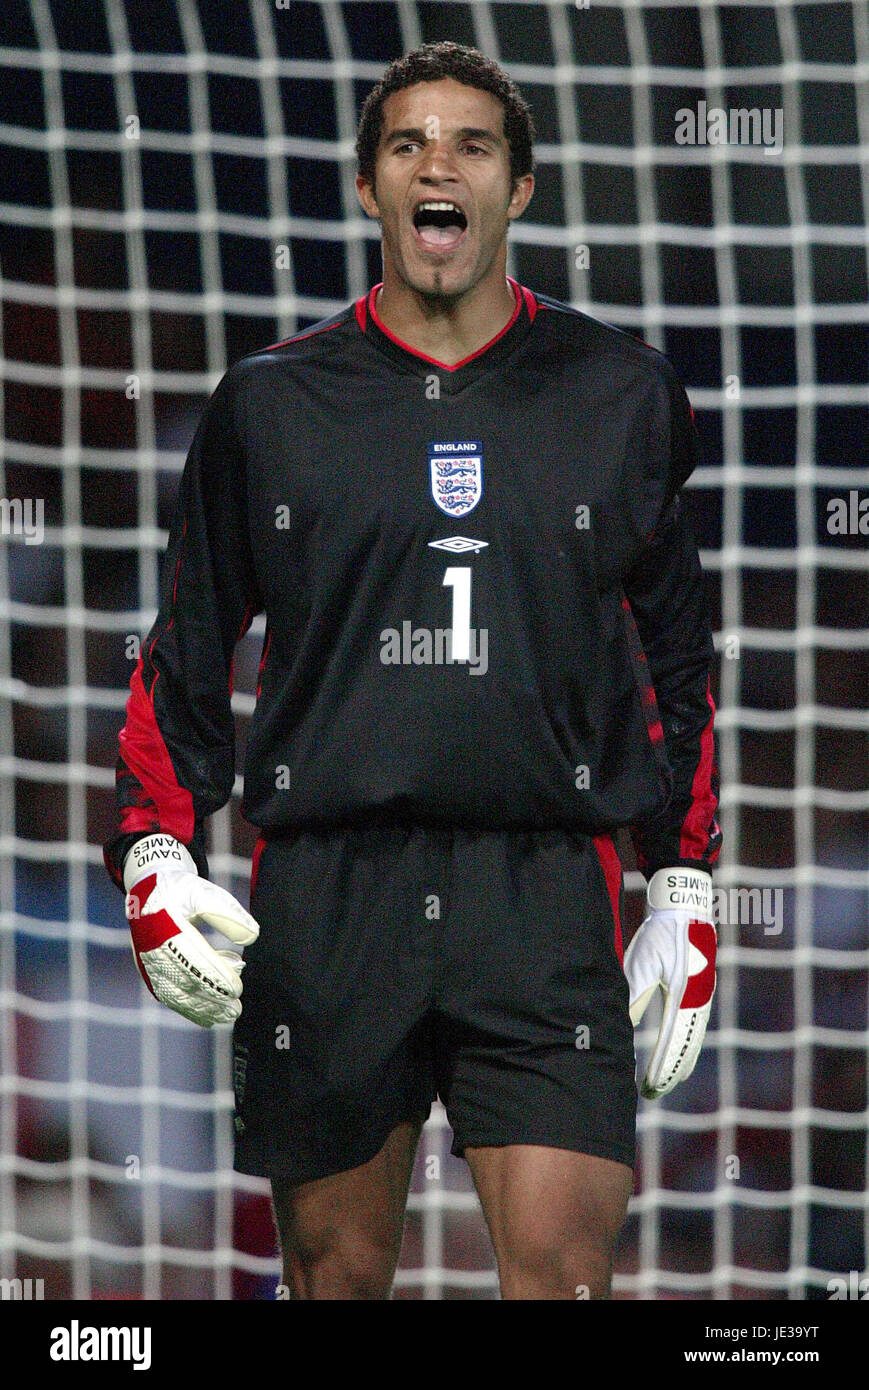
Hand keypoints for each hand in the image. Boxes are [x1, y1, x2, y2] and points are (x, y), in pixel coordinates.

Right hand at [123, 833, 259, 1026]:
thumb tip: (252, 937)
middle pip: (184, 979)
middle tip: (237, 1008)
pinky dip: (187, 1008)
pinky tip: (208, 1017)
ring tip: (227, 1015)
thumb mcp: (205, 892)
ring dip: (201, 1008)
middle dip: (211, 997)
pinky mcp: (147, 971)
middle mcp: (151, 946)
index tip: (236, 988)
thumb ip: (228, 914)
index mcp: (164, 923)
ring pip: (174, 993)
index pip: (193, 956)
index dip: (215, 976)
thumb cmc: (181, 891)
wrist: (146, 891)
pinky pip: (166, 995)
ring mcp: (146, 961)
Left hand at [623, 868, 715, 1097]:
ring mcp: (703, 997)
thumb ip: (634, 998)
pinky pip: (695, 1026)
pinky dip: (687, 1043)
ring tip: (668, 1080)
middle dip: (670, 1071)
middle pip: (686, 1048)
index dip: (661, 1069)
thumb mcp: (642, 966)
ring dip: (680, 1060)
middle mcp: (698, 1002)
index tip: (649, 1088)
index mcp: (684, 998)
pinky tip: (680, 1050)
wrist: (686, 910)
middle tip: (654, 1092)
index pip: (672, 1044)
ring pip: (693, 1039)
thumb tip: (623, 1027)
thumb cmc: (661, 936)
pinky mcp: (701, 990)